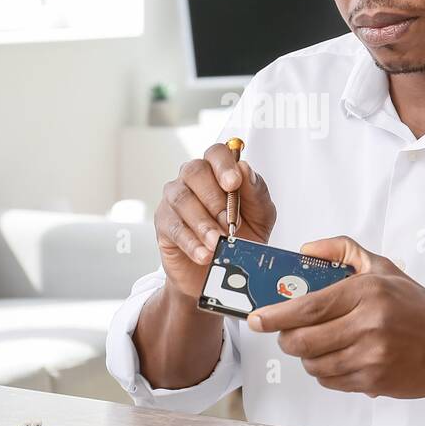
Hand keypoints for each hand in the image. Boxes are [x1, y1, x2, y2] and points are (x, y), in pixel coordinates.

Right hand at [154, 141, 276, 298]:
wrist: (222, 272)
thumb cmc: (242, 237)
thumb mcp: (260, 216)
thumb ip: (256, 193)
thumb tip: (245, 169)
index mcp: (218, 172)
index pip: (217, 153)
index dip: (224, 165)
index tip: (234, 183)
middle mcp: (193, 180)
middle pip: (195, 171)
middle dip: (215, 198)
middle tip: (230, 223)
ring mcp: (174, 200)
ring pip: (182, 200)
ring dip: (203, 223)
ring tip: (218, 242)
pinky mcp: (164, 224)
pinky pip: (174, 228)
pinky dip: (191, 243)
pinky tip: (205, 254)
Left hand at [247, 235, 424, 398]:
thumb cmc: (418, 308)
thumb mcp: (384, 269)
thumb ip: (344, 251)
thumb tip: (306, 249)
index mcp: (367, 292)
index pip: (308, 306)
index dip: (275, 315)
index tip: (256, 318)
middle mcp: (369, 324)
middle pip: (303, 340)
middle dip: (286, 339)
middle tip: (286, 334)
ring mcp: (371, 357)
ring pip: (313, 364)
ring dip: (307, 357)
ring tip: (320, 345)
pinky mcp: (374, 382)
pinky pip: (331, 381)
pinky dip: (326, 373)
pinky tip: (340, 359)